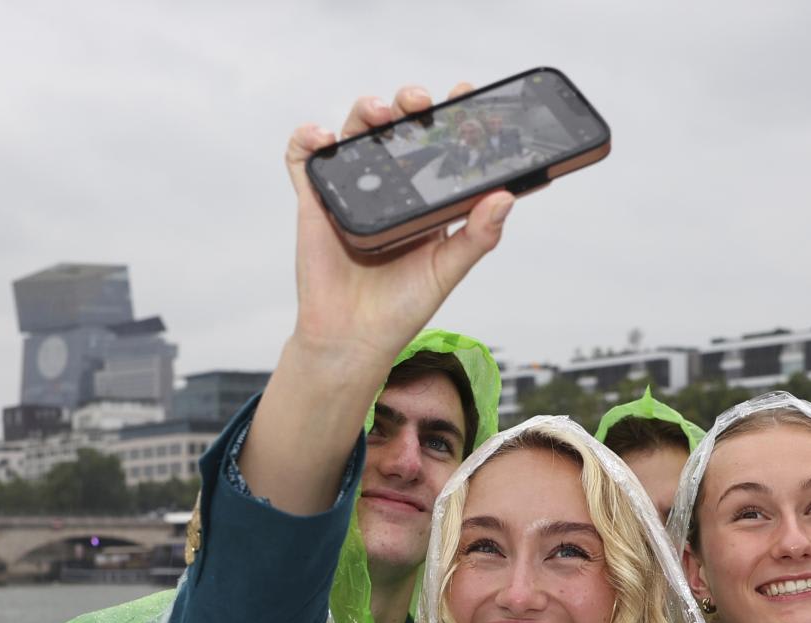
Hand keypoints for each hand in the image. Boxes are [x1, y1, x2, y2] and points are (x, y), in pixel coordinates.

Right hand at [285, 82, 513, 380]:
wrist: (353, 339)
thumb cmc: (402, 307)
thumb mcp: (447, 269)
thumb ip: (477, 235)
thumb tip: (506, 197)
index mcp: (425, 198)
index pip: (440, 145)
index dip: (452, 116)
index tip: (468, 95)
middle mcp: (389, 187)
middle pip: (398, 127)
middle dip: (410, 104)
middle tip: (423, 103)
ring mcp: (351, 189)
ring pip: (355, 133)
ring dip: (366, 111)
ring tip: (382, 112)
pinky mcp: (315, 200)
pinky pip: (304, 159)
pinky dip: (308, 139)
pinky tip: (324, 137)